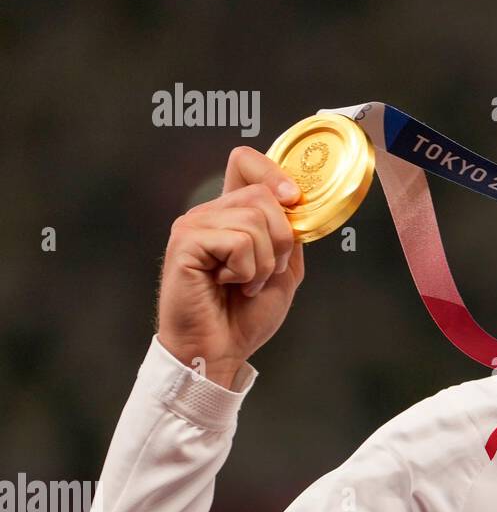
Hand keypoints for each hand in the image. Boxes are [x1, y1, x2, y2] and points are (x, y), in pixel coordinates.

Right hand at [157, 146, 304, 388]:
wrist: (220, 350)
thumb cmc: (245, 314)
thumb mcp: (284, 267)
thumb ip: (289, 233)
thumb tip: (297, 203)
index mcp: (230, 213)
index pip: (244, 161)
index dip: (274, 172)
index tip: (294, 199)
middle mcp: (209, 212)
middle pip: (263, 194)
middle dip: (280, 239)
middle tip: (264, 272)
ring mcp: (193, 225)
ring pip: (255, 219)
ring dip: (264, 262)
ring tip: (244, 283)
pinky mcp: (184, 243)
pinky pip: (238, 241)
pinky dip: (246, 270)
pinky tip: (228, 285)